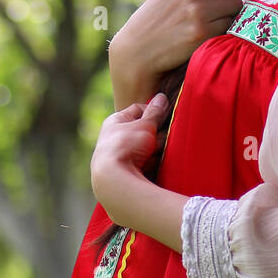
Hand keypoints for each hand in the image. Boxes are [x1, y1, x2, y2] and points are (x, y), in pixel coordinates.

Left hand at [91, 93, 170, 222]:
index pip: (138, 109)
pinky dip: (151, 163)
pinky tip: (152, 166)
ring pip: (146, 148)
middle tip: (160, 138)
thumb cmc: (125, 146)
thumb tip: (161, 97)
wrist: (113, 180)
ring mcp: (120, 156)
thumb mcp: (144, 125)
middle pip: (144, 130)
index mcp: (115, 121)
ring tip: (154, 154)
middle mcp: (115, 137)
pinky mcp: (125, 172)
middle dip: (155, 134)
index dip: (153, 111)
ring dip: (155, 150)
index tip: (165, 115)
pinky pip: (145, 163)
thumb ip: (155, 113)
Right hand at [109, 0, 249, 107]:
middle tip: (220, 0)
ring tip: (209, 16)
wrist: (138, 47)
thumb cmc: (161, 11)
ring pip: (238, 4)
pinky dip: (222, 28)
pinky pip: (230, 24)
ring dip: (229, 11)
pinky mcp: (202, 32)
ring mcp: (199, 10)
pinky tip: (205, 30)